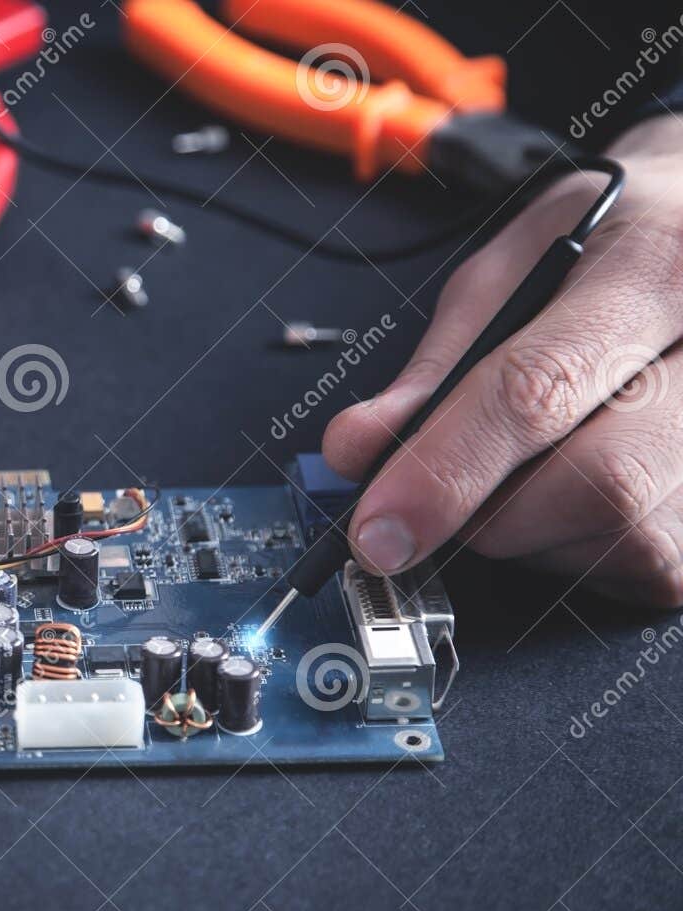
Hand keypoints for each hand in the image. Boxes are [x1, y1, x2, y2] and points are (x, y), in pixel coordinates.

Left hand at [324, 115, 682, 607]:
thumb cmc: (604, 246)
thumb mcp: (508, 268)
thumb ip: (435, 364)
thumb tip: (356, 453)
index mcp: (654, 270)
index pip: (539, 389)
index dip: (445, 469)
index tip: (378, 528)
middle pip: (597, 486)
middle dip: (490, 508)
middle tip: (456, 479)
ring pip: (624, 540)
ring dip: (541, 530)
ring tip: (542, 459)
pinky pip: (653, 566)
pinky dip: (588, 546)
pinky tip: (584, 488)